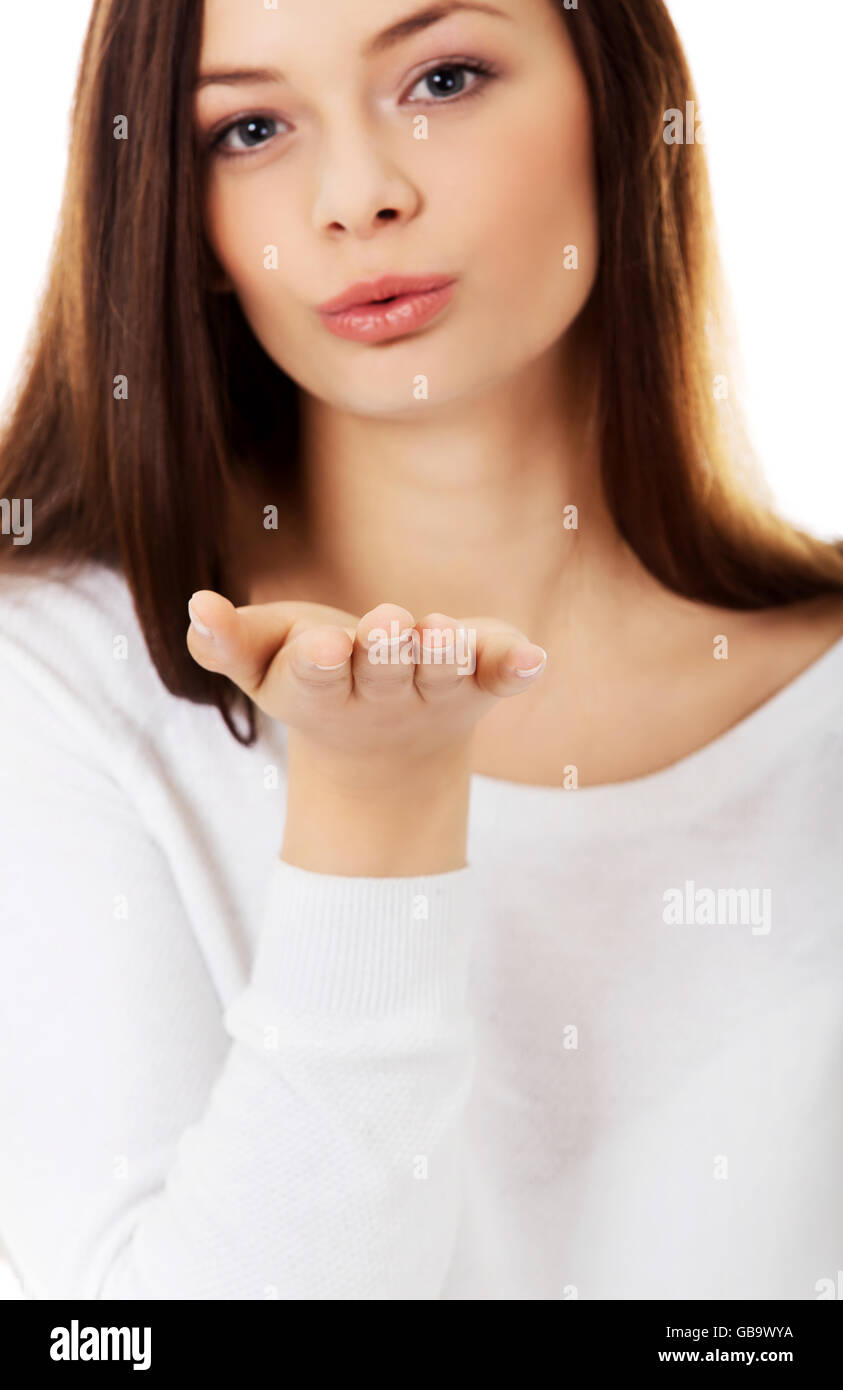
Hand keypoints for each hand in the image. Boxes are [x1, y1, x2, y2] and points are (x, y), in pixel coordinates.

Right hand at [186, 593, 546, 873]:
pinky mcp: (480, 684)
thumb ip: (228, 641)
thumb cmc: (318, 679)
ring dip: (446, 658)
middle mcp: (382, 698)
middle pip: (384, 674)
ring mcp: (435, 694)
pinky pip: (501, 678)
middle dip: (386, 651)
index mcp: (322, 692)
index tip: (325, 648)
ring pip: (443, 678)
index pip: (317, 678)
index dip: (320, 663)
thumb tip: (196, 605)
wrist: (387, 751)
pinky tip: (534, 658)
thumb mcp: (264, 663)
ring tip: (444, 636)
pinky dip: (516, 668)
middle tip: (388, 627)